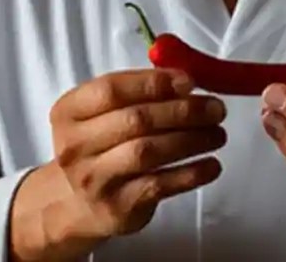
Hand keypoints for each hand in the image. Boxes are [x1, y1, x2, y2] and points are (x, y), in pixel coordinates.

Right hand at [10, 69, 226, 259]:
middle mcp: (74, 146)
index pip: (110, 90)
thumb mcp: (103, 114)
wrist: (80, 204)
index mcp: (68, 112)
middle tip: (215, 108)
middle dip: (182, 111)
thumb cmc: (100, 147)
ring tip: (218, 133)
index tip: (188, 81)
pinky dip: (191, 173)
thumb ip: (137, 91)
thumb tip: (186, 79)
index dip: (153, 83)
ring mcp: (94, 179)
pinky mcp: (117, 207)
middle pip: (135, 120)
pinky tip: (212, 165)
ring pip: (148, 152)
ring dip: (191, 140)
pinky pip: (160, 186)